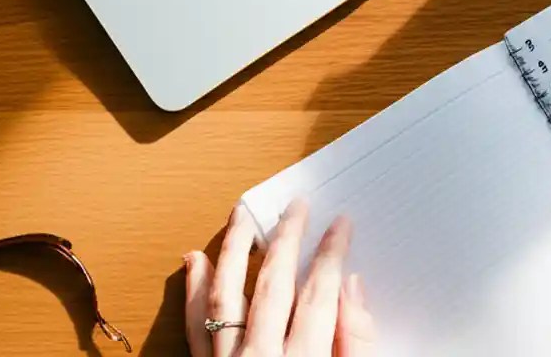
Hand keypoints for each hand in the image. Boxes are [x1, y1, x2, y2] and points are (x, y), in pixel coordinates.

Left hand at [183, 201, 375, 355]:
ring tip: (240, 217)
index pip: (319, 293)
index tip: (340, 226)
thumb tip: (352, 289)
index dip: (331, 253)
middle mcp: (259, 356)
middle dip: (286, 239)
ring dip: (233, 250)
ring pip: (225, 296)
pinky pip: (195, 325)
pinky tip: (196, 262)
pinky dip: (195, 291)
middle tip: (296, 207)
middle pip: (272, 284)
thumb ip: (355, 343)